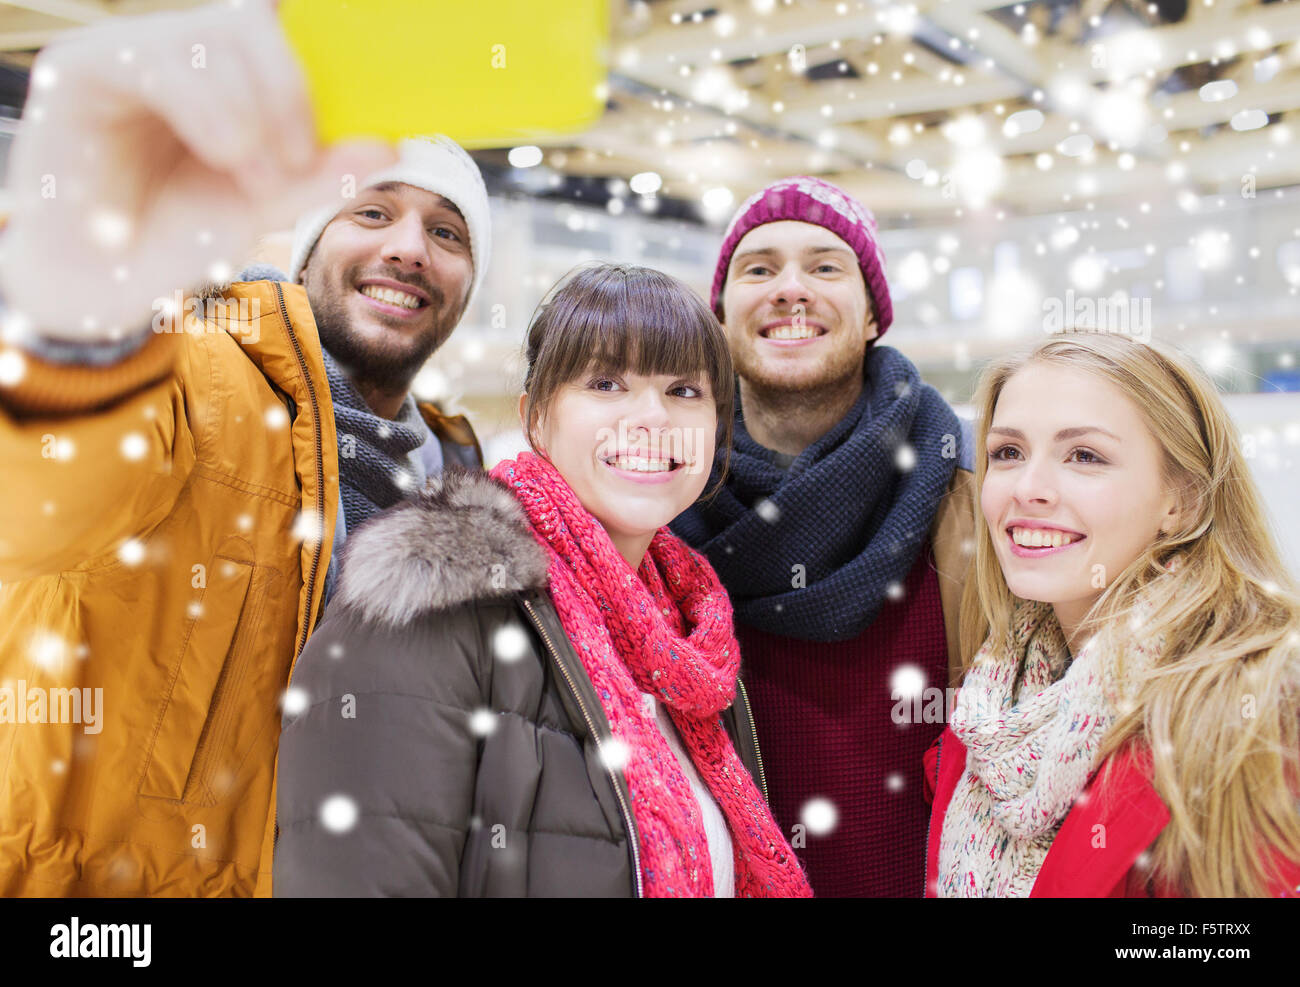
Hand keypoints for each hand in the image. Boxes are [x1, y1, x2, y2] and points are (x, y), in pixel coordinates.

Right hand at [0, 0, 396, 339]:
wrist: (104, 284)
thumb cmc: (181, 235)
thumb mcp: (263, 206)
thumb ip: (321, 174)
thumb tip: (391, 146)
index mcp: (231, 74)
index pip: (282, 29)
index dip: (323, 55)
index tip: (355, 121)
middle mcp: (182, 51)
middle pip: (252, 21)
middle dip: (291, 94)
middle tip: (298, 161)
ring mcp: (133, 51)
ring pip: (213, 38)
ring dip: (252, 113)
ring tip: (256, 180)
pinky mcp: (85, 67)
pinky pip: (158, 61)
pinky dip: (208, 111)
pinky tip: (223, 156)